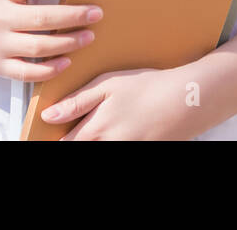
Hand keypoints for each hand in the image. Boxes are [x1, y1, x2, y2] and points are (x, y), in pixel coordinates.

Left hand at [44, 67, 201, 139]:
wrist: (187, 100)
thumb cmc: (146, 87)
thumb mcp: (108, 86)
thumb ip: (77, 102)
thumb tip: (49, 116)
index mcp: (96, 131)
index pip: (65, 144)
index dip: (55, 139)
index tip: (49, 134)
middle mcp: (109, 147)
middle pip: (81, 149)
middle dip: (74, 139)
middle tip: (78, 127)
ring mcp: (127, 150)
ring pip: (101, 150)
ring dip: (95, 139)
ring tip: (103, 125)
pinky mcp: (142, 150)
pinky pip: (120, 149)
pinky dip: (114, 140)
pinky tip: (122, 127)